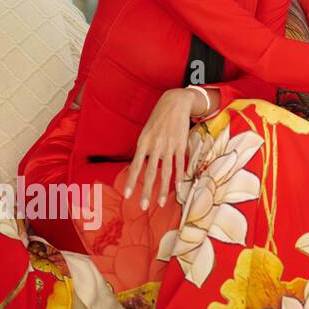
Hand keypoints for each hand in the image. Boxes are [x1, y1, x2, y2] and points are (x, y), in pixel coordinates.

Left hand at [124, 88, 196, 209]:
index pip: (136, 166)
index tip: (126, 196)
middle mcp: (155, 146)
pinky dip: (179, 176)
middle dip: (146, 191)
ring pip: (165, 172)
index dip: (130, 181)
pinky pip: (180, 164)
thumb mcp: (146, 131)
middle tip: (143, 206)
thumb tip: (140, 165)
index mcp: (143, 142)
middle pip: (150, 173)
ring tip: (160, 203)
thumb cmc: (159, 117)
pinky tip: (178, 187)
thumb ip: (144, 148)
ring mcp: (169, 146)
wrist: (176, 102)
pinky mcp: (182, 145)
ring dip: (162, 189)